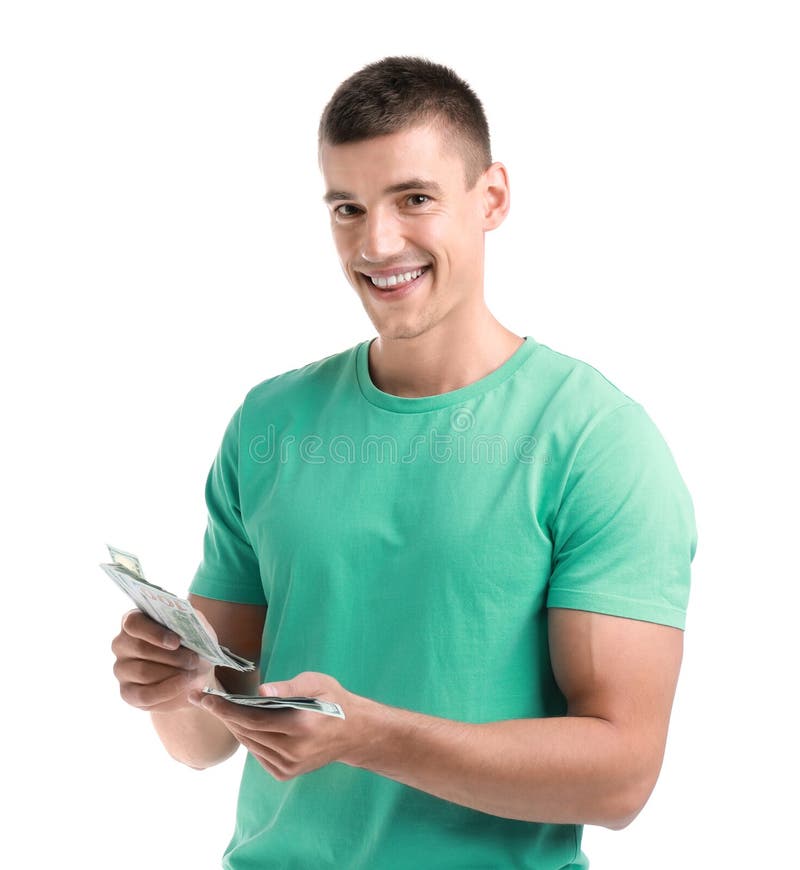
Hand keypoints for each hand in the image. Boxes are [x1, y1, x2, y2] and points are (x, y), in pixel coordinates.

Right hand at [111, 609, 215, 712]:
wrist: (194, 672)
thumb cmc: (192, 644)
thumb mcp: (194, 629)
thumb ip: (188, 622)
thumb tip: (185, 625)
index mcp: (134, 620)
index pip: (133, 623)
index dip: (154, 632)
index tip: (176, 642)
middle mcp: (122, 644)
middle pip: (140, 648)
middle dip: (171, 656)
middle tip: (193, 659)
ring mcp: (121, 669)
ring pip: (143, 672)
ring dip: (172, 673)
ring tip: (192, 672)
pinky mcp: (127, 692)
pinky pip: (144, 694)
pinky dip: (168, 690)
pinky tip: (184, 685)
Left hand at [189, 671, 366, 779]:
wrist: (354, 732)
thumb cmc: (334, 700)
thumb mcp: (316, 683)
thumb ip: (288, 687)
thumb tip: (260, 692)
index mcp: (301, 727)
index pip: (253, 719)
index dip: (226, 708)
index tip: (204, 697)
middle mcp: (292, 751)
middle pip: (247, 732)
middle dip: (222, 714)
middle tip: (201, 698)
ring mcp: (288, 766)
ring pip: (250, 744)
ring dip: (233, 725)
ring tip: (217, 707)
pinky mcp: (285, 773)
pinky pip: (257, 753)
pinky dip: (247, 738)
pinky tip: (242, 723)